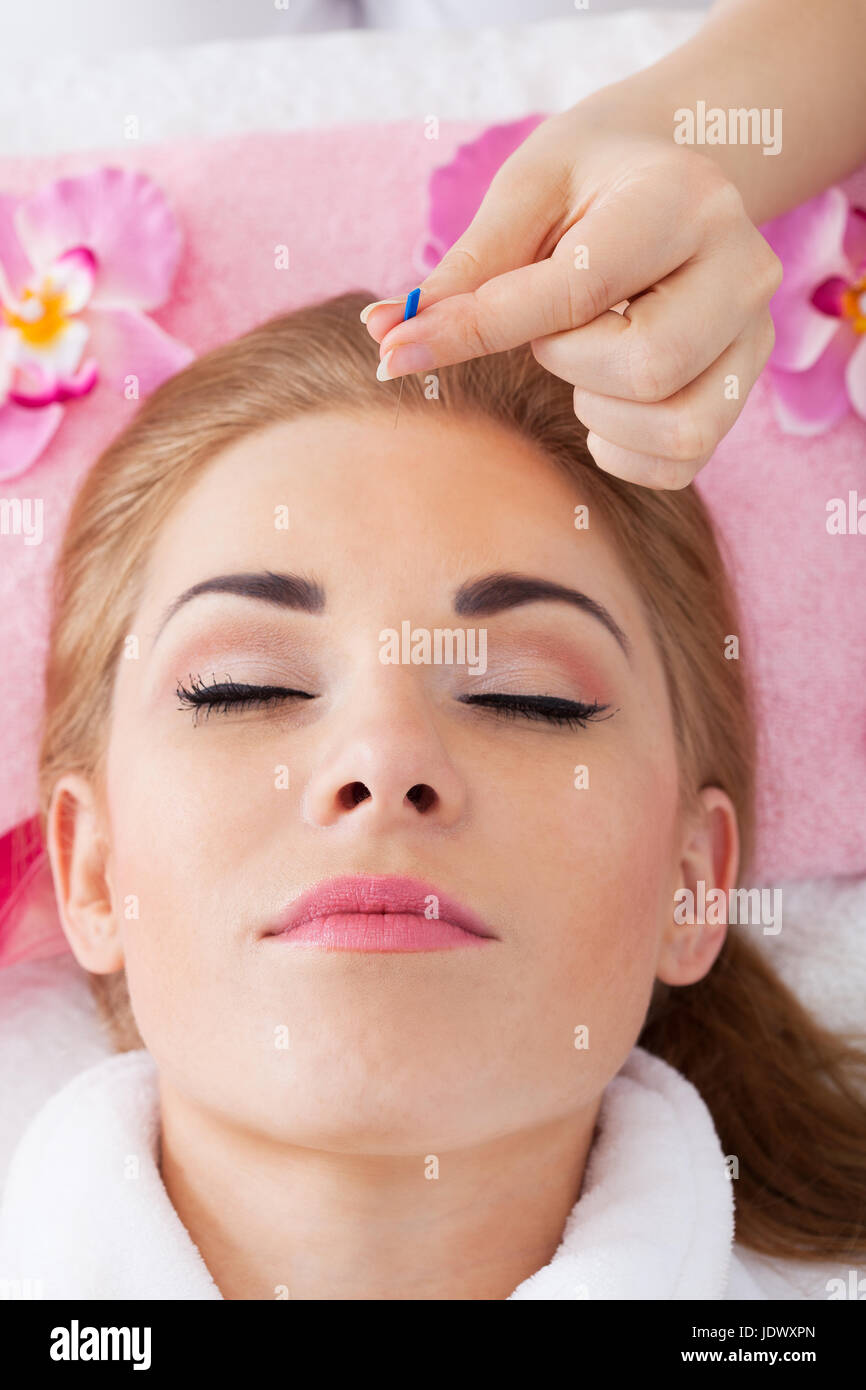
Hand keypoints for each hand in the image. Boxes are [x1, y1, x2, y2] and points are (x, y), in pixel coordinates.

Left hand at [362, 107, 781, 488]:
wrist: (675, 175)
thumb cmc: (589, 182)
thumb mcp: (527, 194)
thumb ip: (468, 267)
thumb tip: (385, 333)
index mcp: (684, 199)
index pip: (575, 290)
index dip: (477, 329)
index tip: (397, 353)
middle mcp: (742, 268)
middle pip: (643, 368)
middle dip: (566, 362)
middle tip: (550, 327)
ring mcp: (755, 336)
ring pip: (674, 426)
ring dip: (598, 411)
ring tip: (583, 356)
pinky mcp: (745, 387)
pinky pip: (681, 461)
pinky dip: (623, 450)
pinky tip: (604, 400)